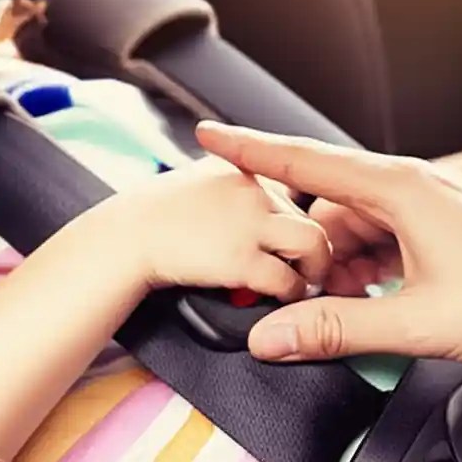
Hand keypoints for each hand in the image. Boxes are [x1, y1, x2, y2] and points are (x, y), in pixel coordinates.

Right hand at [106, 157, 332, 300]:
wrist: (121, 238)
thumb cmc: (154, 217)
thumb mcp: (201, 183)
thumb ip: (237, 185)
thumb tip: (265, 195)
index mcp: (241, 167)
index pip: (293, 163)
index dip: (317, 179)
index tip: (340, 205)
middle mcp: (252, 187)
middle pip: (312, 211)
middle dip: (317, 242)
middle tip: (312, 263)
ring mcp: (249, 221)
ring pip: (313, 242)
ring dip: (316, 266)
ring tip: (305, 282)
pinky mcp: (241, 259)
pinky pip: (287, 279)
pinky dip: (291, 292)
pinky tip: (282, 298)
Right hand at [195, 122, 461, 369]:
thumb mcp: (418, 322)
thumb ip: (337, 328)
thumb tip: (270, 338)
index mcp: (400, 189)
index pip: (304, 163)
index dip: (249, 150)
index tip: (207, 135)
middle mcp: (413, 188)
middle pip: (325, 208)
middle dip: (298, 249)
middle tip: (278, 293)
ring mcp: (432, 209)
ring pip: (356, 230)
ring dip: (336, 269)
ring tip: (332, 313)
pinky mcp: (445, 233)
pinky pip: (385, 243)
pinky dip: (367, 273)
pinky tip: (368, 307)